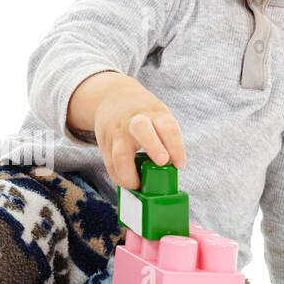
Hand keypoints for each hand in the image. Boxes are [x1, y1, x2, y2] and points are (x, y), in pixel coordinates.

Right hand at [87, 75, 186, 189]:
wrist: (111, 98)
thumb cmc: (142, 114)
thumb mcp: (158, 117)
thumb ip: (165, 139)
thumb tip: (171, 170)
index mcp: (154, 114)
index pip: (168, 128)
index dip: (176, 147)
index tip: (179, 165)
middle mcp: (134, 121)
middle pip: (142, 129)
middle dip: (153, 147)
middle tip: (161, 163)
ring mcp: (117, 132)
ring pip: (120, 155)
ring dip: (129, 175)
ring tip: (139, 185)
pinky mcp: (104, 144)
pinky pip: (110, 165)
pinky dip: (119, 177)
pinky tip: (128, 181)